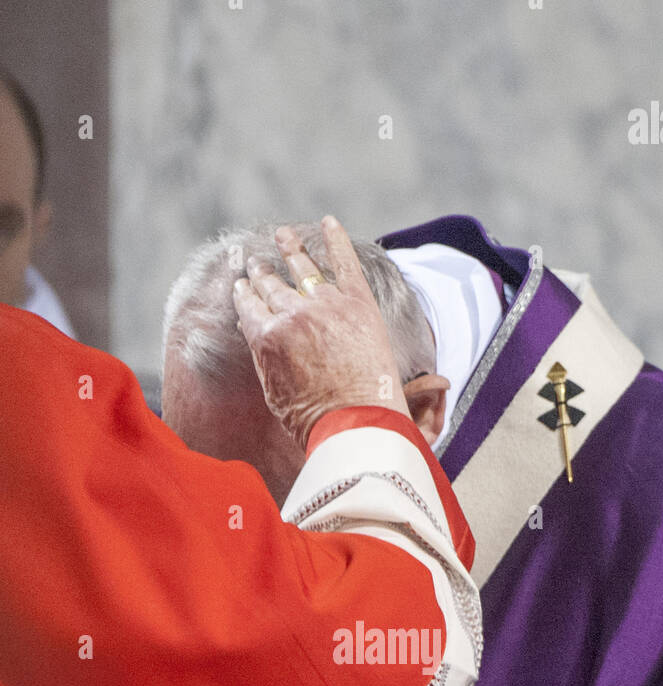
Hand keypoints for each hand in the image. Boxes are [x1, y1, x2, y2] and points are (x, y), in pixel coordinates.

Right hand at [233, 216, 410, 446]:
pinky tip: (329, 222)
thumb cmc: (315, 421)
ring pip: (304, 268)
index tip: (242, 286)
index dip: (244, 294)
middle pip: (273, 285)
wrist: (358, 425)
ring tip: (284, 234)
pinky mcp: (359, 303)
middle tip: (257, 263)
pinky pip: (345, 261)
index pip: (249, 306)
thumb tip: (254, 332)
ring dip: (291, 247)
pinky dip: (336, 239)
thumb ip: (264, 357)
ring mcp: (327, 304)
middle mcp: (293, 314)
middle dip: (262, 273)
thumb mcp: (275, 393)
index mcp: (267, 336)